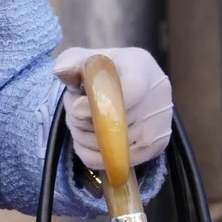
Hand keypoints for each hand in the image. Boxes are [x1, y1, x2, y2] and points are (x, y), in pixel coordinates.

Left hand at [53, 46, 171, 171]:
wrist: (135, 82)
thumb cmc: (107, 71)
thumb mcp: (87, 59)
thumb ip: (71, 61)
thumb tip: (61, 71)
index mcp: (142, 69)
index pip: (130, 90)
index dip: (100, 103)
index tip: (76, 108)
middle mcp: (158, 98)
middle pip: (113, 124)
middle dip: (80, 119)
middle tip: (73, 108)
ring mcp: (160, 126)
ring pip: (110, 146)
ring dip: (83, 136)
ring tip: (82, 119)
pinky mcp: (156, 147)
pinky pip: (111, 162)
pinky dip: (91, 153)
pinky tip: (89, 136)